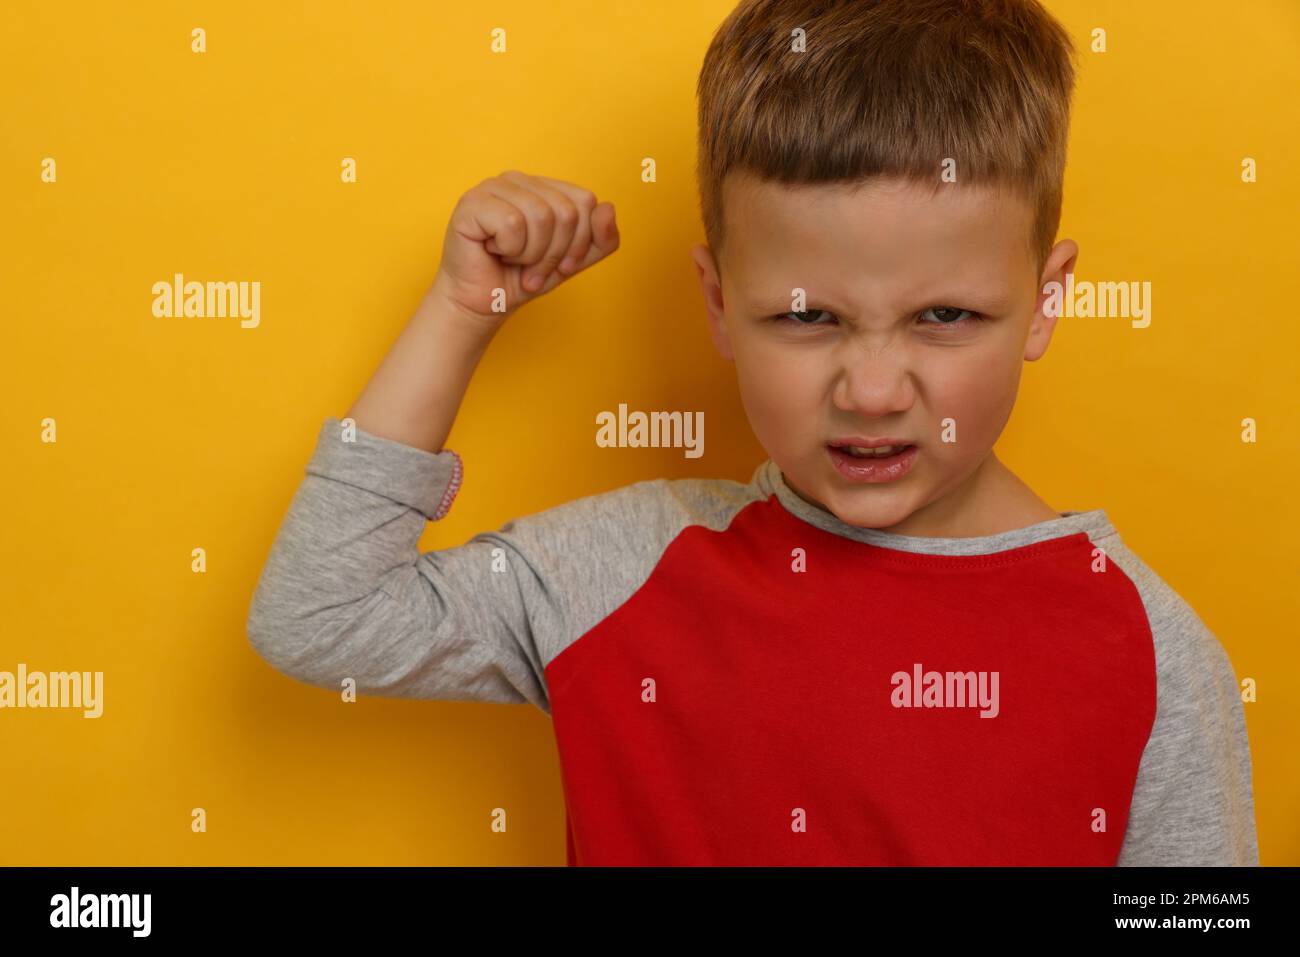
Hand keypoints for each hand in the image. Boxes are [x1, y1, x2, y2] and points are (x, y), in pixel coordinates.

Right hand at [427, 170, 619, 329]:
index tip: (559, 265)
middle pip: (566, 212)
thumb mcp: (573, 261)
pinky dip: (509, 249)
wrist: (484, 302)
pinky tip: (494, 250)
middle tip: (533, 269)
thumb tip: (608, 207)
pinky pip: (512, 223)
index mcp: (544, 187)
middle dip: (554, 254)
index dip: (579, 243)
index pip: (585, 201)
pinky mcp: (472, 203)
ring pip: (541, 217)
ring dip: (531, 254)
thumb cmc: (522, 277)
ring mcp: (494, 187)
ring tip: (513, 260)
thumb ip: (600, 239)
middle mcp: (519, 180)